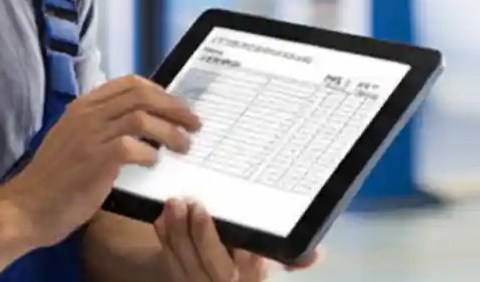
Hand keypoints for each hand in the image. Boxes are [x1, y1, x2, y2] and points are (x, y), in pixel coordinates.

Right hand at [3, 75, 201, 247]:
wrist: (26, 207)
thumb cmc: (54, 180)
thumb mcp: (76, 141)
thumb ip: (103, 128)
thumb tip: (141, 125)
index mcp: (83, 106)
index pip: (130, 83)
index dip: (160, 92)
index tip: (177, 106)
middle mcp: (87, 114)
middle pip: (142, 95)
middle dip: (174, 107)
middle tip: (193, 123)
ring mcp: (90, 135)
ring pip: (142, 117)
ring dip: (170, 131)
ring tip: (185, 145)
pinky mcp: (94, 159)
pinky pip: (133, 146)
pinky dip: (149, 153)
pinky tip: (154, 163)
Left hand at [153, 199, 321, 280]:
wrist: (216, 281)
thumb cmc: (246, 268)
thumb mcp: (268, 264)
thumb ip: (292, 259)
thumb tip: (318, 253)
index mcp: (252, 277)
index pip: (246, 263)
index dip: (227, 243)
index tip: (216, 216)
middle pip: (213, 265)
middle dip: (202, 236)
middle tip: (193, 204)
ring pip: (186, 264)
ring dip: (177, 233)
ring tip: (173, 205)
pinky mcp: (181, 281)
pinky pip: (171, 265)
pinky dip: (165, 242)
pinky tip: (160, 219)